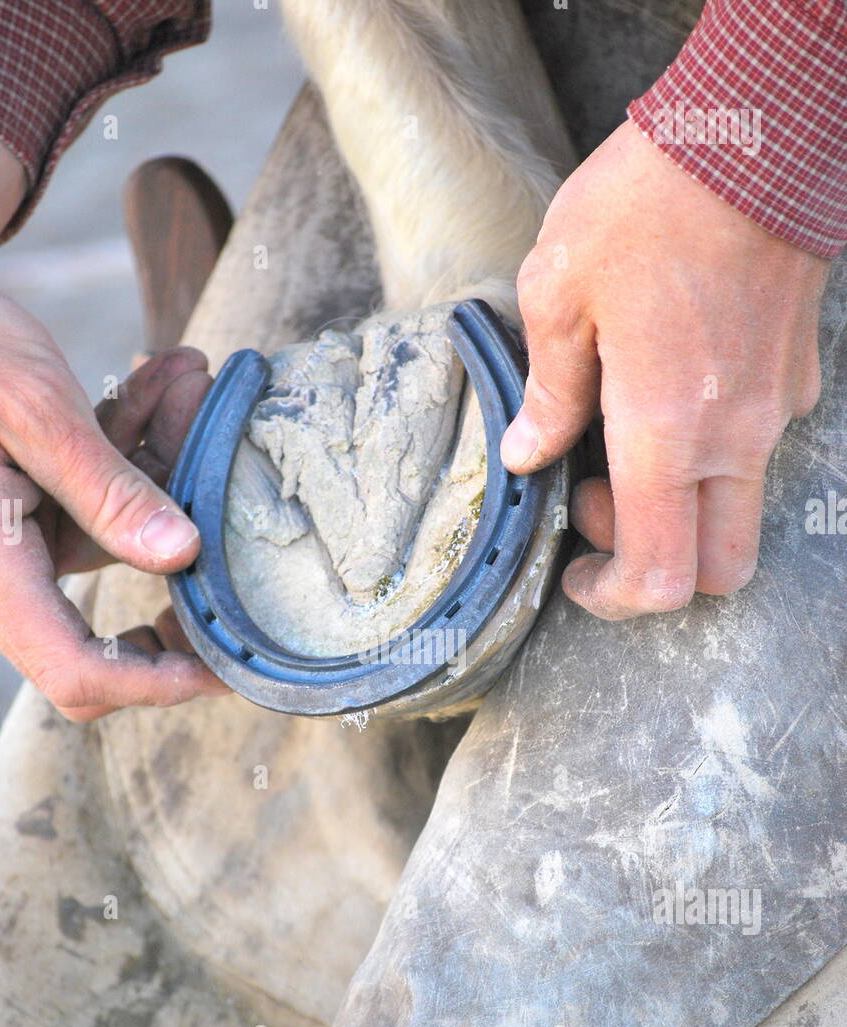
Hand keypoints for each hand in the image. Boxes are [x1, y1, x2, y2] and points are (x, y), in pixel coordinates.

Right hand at [0, 280, 227, 718]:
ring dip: (167, 476)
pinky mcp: (29, 503)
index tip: (225, 669)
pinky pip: (99, 501)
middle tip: (245, 570)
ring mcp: (17, 539)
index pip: (75, 669)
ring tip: (196, 392)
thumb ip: (108, 488)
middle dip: (181, 590)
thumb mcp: (35, 407)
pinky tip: (168, 381)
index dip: (154, 684)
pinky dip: (137, 449)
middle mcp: (0, 570)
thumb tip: (182, 554)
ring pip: (117, 545)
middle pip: (103, 633)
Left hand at [502, 119, 828, 619]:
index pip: (661, 578)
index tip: (577, 570)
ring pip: (739, 510)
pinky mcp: (794, 373)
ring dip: (680, 507)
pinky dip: (709, 451)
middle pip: (718, 568)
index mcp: (667, 437)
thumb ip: (547, 394)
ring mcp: (774, 409)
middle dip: (656, 565)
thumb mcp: (557, 295)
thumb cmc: (645, 205)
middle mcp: (733, 440)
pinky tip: (664, 387)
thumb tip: (527, 455)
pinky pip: (755, 444)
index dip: (616, 599)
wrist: (755, 132)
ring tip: (620, 432)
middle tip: (596, 503)